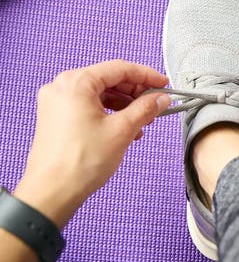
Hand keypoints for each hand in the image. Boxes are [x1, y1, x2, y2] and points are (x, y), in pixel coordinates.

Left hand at [14, 60, 170, 226]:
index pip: (119, 68)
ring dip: (123, 104)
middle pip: (108, 80)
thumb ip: (145, 109)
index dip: (146, 76)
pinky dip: (107, 113)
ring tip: (142, 121)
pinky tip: (124, 129)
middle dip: (134, 92)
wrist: (51, 192)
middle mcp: (62, 87)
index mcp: (76, 82)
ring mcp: (56, 102)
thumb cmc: (79, 162)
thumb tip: (160, 98)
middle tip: (155, 104)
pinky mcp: (55, 118)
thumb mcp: (122, 130)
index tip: (163, 84)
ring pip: (98, 94)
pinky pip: (87, 106)